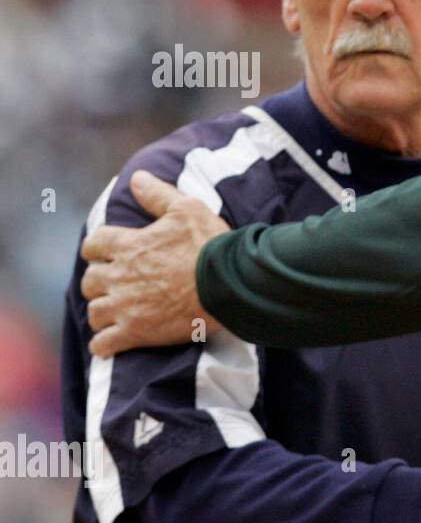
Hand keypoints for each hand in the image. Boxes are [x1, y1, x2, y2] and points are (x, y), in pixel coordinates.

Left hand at [81, 171, 228, 357]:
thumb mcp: (188, 209)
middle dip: (99, 282)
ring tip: (115, 313)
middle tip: (116, 285)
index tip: (108, 254)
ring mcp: (126, 306)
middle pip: (90, 281)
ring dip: (102, 311)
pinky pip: (104, 343)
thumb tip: (136, 178)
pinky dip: (104, 344)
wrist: (228, 284)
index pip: (94, 245)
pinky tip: (111, 343)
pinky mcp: (136, 333)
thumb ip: (159, 195)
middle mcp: (120, 275)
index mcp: (128, 245)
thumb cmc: (211, 245)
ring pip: (94, 312)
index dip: (98, 249)